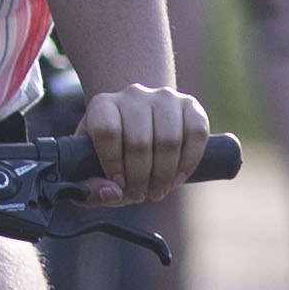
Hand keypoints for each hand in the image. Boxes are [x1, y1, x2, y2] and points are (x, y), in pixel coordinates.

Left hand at [82, 83, 210, 202]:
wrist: (138, 125)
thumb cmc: (112, 152)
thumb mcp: (91, 169)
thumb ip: (91, 187)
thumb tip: (113, 193)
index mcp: (102, 105)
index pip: (107, 132)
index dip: (113, 163)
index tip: (118, 183)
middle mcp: (133, 94)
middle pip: (139, 141)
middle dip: (140, 176)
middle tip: (141, 195)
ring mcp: (164, 97)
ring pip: (169, 139)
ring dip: (164, 173)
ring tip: (158, 190)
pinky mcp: (190, 105)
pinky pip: (196, 133)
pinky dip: (189, 162)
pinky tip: (178, 178)